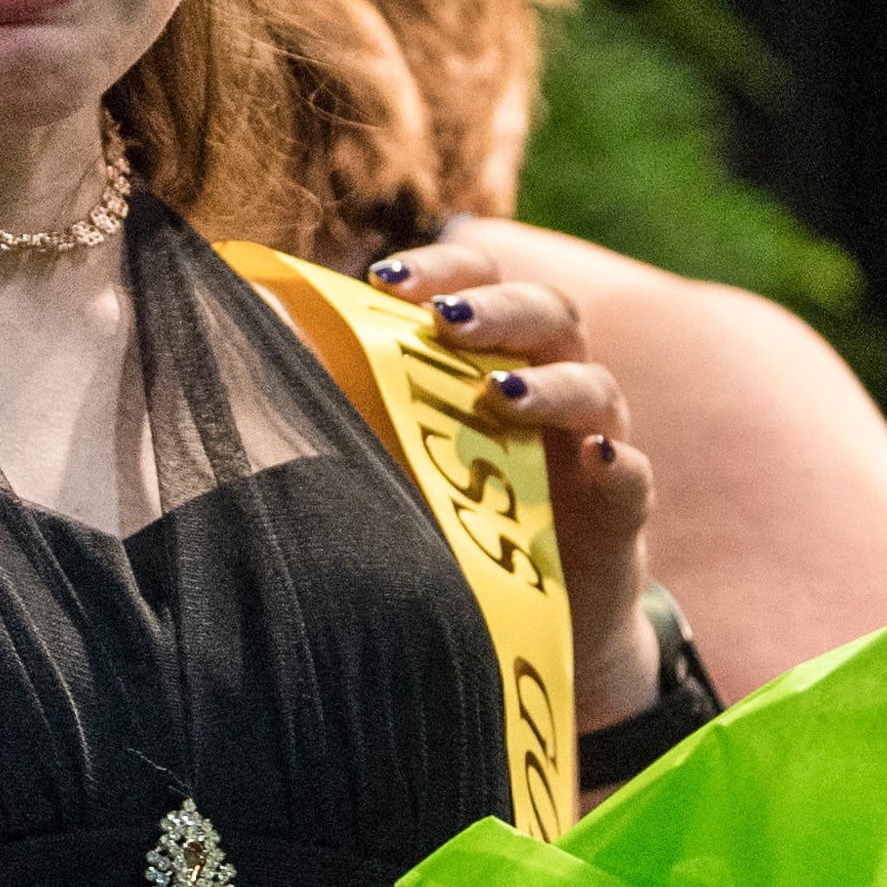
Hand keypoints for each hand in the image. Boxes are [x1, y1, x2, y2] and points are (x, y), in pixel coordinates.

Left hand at [366, 239, 661, 721]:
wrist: (537, 615)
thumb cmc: (458, 518)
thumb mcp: (404, 458)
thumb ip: (357, 409)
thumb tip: (254, 365)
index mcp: (498, 357)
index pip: (481, 285)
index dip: (441, 270)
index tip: (381, 280)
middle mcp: (553, 386)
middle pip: (549, 314)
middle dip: (497, 309)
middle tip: (445, 322)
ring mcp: (593, 443)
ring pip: (594, 386)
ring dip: (549, 383)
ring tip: (501, 392)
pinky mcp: (620, 510)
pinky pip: (632, 476)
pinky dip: (619, 462)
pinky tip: (597, 460)